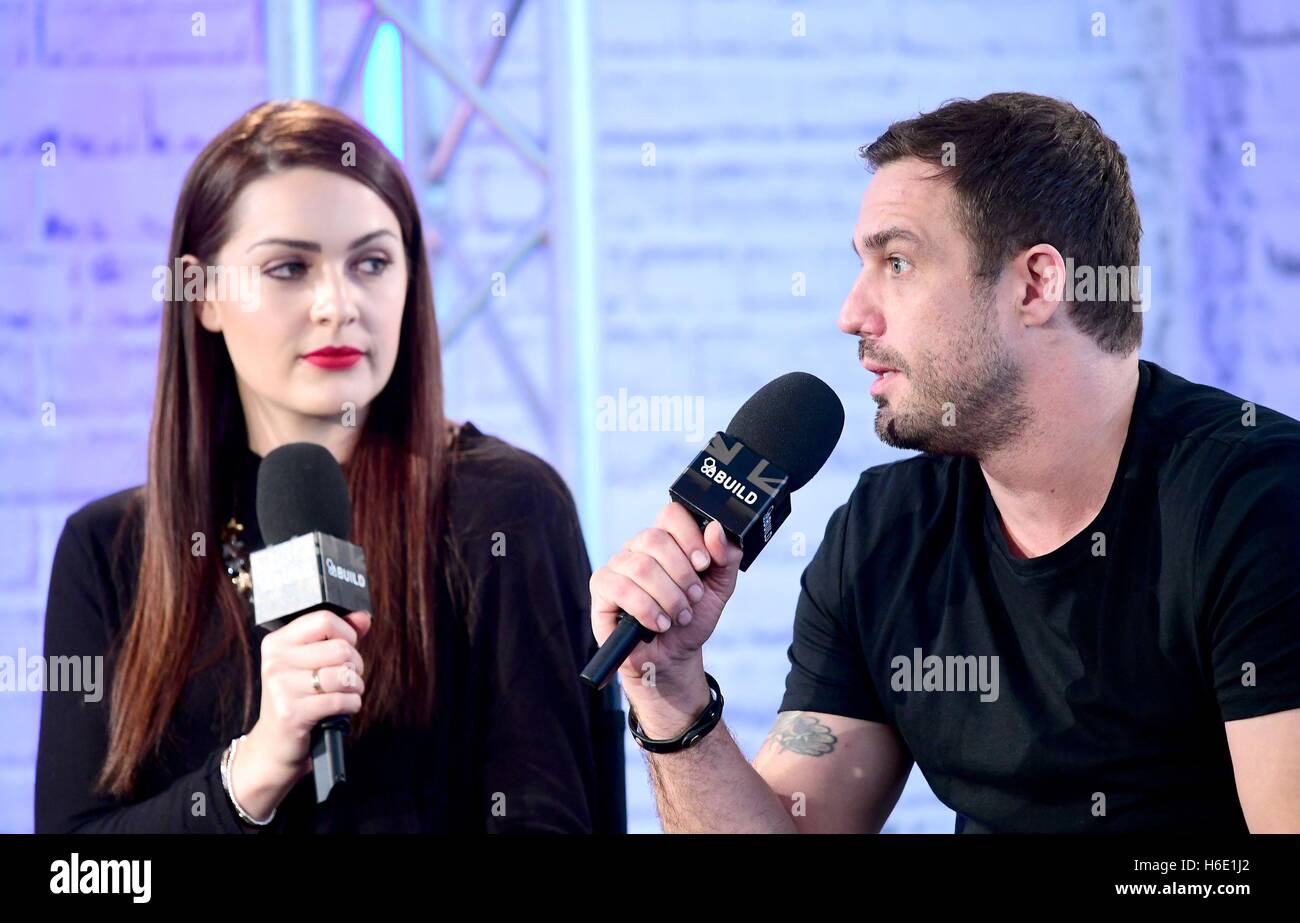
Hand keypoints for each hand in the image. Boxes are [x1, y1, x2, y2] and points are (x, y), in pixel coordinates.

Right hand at [236, 609, 370, 810]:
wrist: (274, 744)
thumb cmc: (297, 698)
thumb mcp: (311, 662)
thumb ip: (338, 636)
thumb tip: (363, 617)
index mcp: (277, 642)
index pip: (324, 620)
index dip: (347, 634)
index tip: (346, 648)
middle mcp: (275, 662)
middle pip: (340, 648)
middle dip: (355, 665)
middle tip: (348, 677)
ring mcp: (281, 688)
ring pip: (344, 674)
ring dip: (355, 687)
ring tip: (346, 692)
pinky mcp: (292, 713)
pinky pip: (341, 700)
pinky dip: (351, 704)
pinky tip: (343, 708)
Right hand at [590, 501, 742, 699]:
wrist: (673, 657)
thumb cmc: (692, 618)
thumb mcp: (720, 588)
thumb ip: (725, 557)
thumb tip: (716, 529)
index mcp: (667, 540)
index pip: (672, 514)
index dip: (690, 536)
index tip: (704, 564)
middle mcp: (639, 547)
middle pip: (655, 538)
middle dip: (682, 574)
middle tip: (694, 598)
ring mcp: (617, 566)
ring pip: (640, 566)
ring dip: (668, 597)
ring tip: (679, 616)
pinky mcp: (601, 588)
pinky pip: (621, 588)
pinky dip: (646, 609)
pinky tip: (659, 624)